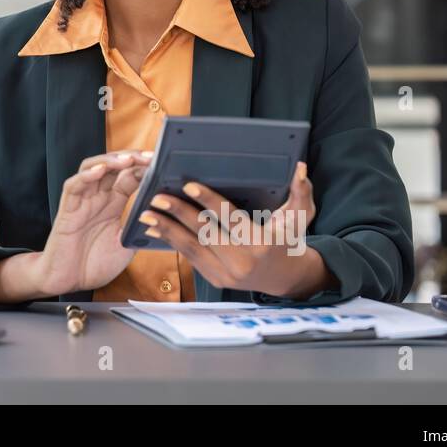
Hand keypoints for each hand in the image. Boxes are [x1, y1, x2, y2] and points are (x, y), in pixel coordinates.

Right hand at [30, 150, 151, 296]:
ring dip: (111, 161)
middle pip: (114, 166)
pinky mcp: (67, 209)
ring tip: (128, 159)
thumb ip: (140, 228)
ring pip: (93, 169)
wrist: (68, 282)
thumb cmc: (94, 264)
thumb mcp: (126, 246)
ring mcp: (82, 201)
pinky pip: (74, 186)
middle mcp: (98, 197)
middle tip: (151, 157)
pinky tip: (100, 171)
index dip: (144, 168)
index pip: (129, 176)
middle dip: (132, 158)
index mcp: (113, 204)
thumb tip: (163, 216)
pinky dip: (86, 176)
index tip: (163, 164)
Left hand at [136, 160, 333, 298]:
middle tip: (156, 197)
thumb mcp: (300, 217)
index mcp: (261, 243)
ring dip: (166, 230)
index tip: (189, 185)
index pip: (230, 218)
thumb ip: (301, 191)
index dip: (209, 201)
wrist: (286, 278)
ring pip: (191, 248)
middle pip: (204, 233)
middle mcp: (241, 262)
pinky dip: (171, 242)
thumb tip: (300, 167)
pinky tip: (155, 230)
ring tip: (146, 214)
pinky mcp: (214, 279)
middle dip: (178, 214)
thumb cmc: (290, 241)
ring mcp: (226, 274)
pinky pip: (190, 258)